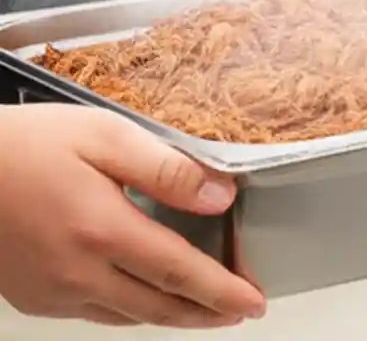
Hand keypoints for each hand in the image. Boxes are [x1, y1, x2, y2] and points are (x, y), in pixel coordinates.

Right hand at [0, 104, 265, 327]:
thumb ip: (167, 169)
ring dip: (171, 315)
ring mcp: (52, 291)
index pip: (181, 273)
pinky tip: (144, 295)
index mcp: (104, 232)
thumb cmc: (25, 144)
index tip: (254, 302)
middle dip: (207, 313)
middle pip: (160, 307)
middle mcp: (79, 273)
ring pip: (128, 316)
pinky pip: (94, 313)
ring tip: (204, 308)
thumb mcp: (104, 136)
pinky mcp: (32, 296)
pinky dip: (130, 310)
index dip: (222, 292)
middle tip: (241, 311)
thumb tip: (220, 197)